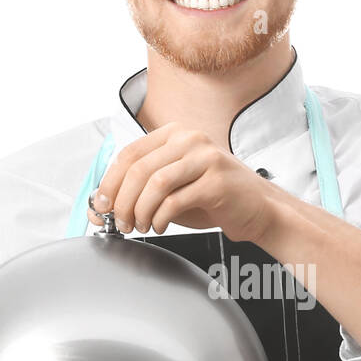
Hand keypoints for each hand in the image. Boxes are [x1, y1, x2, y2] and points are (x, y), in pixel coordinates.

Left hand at [87, 122, 277, 242]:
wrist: (259, 208)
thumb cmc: (215, 197)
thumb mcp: (174, 186)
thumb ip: (141, 190)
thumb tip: (102, 207)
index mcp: (175, 134)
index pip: (129, 153)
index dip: (109, 182)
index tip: (101, 206)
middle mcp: (190, 139)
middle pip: (138, 168)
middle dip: (122, 201)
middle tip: (120, 222)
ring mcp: (206, 158)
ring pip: (155, 183)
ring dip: (139, 210)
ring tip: (139, 225)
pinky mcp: (217, 181)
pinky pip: (175, 201)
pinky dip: (159, 218)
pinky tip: (158, 226)